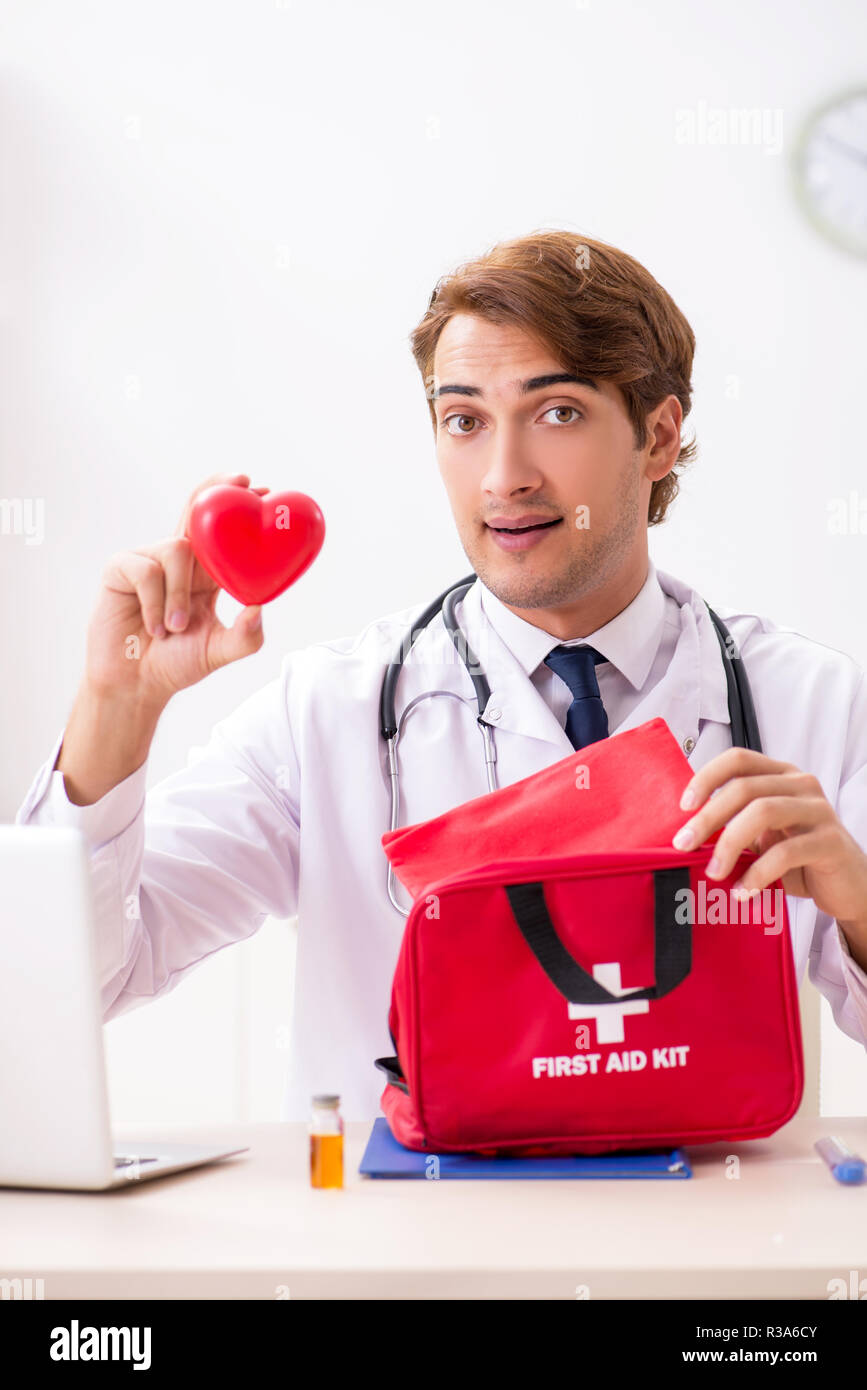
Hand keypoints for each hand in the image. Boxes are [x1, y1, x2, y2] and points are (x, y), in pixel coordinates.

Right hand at [84, 472, 268, 709]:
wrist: (136, 685)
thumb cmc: (175, 665)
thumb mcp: (218, 651)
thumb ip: (245, 636)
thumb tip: (261, 608)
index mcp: (205, 576)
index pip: (222, 534)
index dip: (236, 508)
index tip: (260, 489)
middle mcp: (178, 562)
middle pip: (195, 513)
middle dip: (216, 492)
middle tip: (240, 481)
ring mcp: (147, 561)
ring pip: (177, 551)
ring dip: (179, 595)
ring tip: (174, 627)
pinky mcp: (120, 569)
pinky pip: (146, 570)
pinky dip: (154, 602)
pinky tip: (152, 626)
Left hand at [671, 748, 866, 931]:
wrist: (847, 886)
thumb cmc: (799, 858)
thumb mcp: (762, 836)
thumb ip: (733, 826)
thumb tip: (684, 834)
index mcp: (780, 775)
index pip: (738, 759)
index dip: (706, 777)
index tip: (683, 806)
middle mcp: (800, 785)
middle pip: (744, 788)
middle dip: (708, 817)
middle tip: (683, 844)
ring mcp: (818, 810)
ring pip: (763, 812)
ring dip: (729, 844)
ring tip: (714, 872)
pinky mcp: (831, 841)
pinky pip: (786, 852)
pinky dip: (757, 873)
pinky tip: (743, 891)